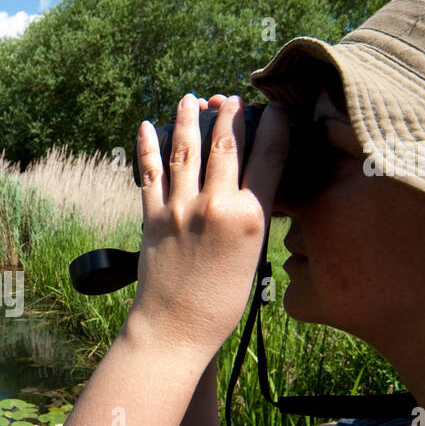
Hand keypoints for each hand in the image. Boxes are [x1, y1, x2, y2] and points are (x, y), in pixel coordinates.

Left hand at [123, 92, 290, 356]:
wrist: (176, 328)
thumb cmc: (221, 303)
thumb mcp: (252, 256)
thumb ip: (251, 217)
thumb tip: (248, 186)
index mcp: (250, 217)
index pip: (269, 157)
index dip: (276, 125)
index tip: (278, 107)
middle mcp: (216, 206)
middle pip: (227, 145)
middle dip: (231, 114)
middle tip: (232, 97)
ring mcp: (181, 209)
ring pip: (186, 150)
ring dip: (189, 119)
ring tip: (192, 99)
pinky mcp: (152, 217)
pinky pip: (149, 173)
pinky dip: (147, 147)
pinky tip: (146, 126)